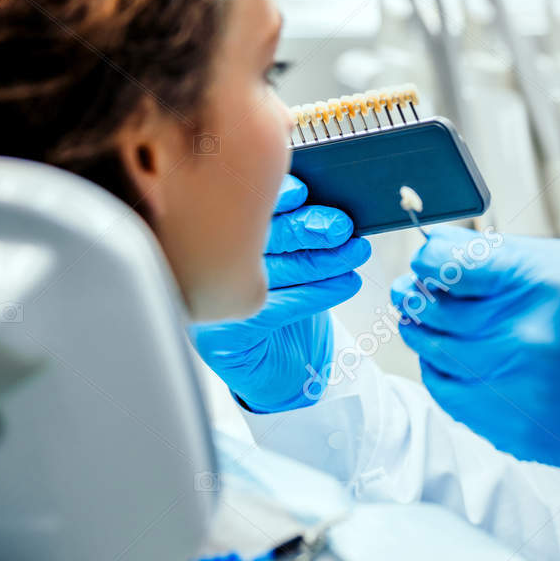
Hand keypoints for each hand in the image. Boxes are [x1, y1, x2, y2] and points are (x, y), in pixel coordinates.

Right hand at [192, 174, 371, 412]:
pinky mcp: (222, 338)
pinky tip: (346, 283)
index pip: (238, 212)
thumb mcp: (290, 259)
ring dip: (323, 259)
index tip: (301, 192)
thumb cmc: (288, 304)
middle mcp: (203, 272)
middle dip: (305, 228)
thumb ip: (293, 229)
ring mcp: (209, 306)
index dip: (268, 200)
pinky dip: (319, 292)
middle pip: (256, 240)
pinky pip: (277, 307)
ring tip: (356, 251)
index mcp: (212, 242)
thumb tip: (324, 200)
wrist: (285, 368)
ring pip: (273, 272)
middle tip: (341, 225)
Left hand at [391, 229, 559, 473]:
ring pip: (431, 351)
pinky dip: (439, 370)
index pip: (451, 262)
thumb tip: (440, 245)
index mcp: (548, 285)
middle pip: (431, 307)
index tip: (429, 256)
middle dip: (416, 291)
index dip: (429, 256)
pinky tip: (456, 356)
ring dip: (423, 330)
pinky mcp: (508, 426)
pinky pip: (446, 392)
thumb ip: (510, 253)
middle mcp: (526, 336)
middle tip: (415, 286)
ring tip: (432, 319)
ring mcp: (515, 387)